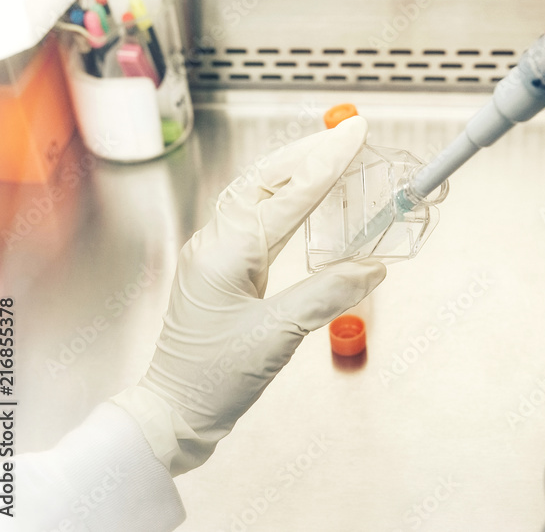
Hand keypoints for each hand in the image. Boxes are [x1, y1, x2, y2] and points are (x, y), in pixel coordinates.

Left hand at [113, 117, 385, 474]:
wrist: (173, 412)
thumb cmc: (213, 379)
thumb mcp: (277, 337)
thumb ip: (326, 294)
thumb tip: (371, 269)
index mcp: (226, 253)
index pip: (287, 195)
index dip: (326, 163)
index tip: (354, 134)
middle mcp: (214, 244)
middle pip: (263, 180)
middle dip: (307, 152)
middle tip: (346, 132)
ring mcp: (213, 255)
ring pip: (255, 195)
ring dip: (293, 171)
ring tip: (329, 154)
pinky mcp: (219, 271)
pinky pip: (253, 219)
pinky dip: (283, 199)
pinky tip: (302, 200)